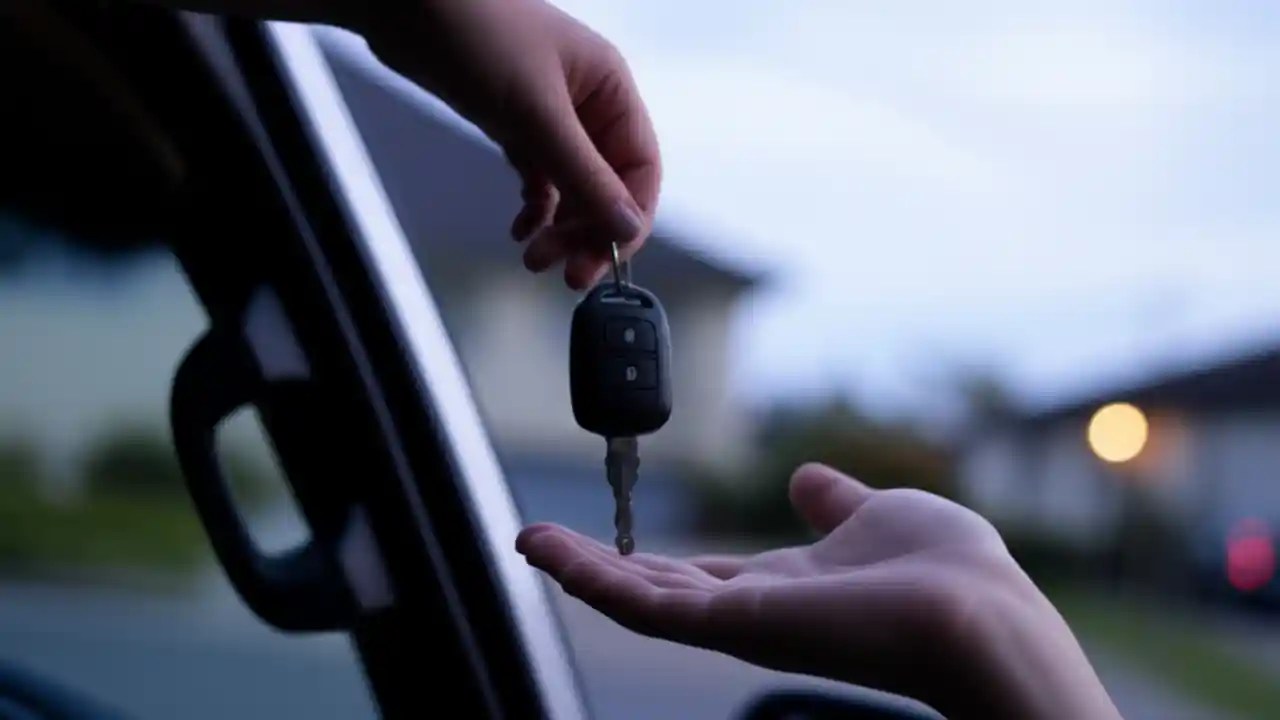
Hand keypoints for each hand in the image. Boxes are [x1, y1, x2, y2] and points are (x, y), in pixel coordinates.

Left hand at [349, 0, 659, 289]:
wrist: (403, 3)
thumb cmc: (474, 33)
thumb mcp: (536, 113)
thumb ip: (584, 175)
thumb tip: (627, 226)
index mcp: (610, 88)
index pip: (640, 168)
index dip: (628, 219)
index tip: (603, 259)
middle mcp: (586, 102)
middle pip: (607, 184)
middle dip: (588, 231)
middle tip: (562, 270)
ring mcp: (549, 113)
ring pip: (572, 185)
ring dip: (560, 225)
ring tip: (534, 255)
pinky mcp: (513, 120)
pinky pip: (539, 175)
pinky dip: (534, 206)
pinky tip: (521, 228)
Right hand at [517, 463, 1121, 719]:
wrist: (976, 614)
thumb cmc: (946, 570)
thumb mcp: (878, 515)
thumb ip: (835, 504)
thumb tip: (806, 477)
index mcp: (783, 586)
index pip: (696, 575)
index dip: (645, 558)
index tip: (601, 534)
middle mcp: (751, 611)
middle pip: (653, 590)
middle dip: (594, 568)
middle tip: (536, 541)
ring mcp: (738, 623)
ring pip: (636, 601)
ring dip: (577, 570)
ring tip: (527, 541)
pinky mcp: (732, 627)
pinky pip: (644, 607)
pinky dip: (590, 579)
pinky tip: (550, 552)